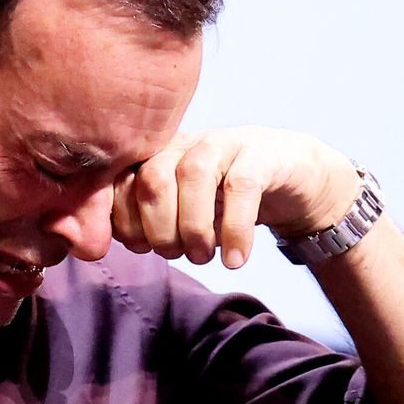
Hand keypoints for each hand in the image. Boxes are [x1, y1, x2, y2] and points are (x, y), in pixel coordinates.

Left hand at [111, 127, 361, 267]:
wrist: (292, 176)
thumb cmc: (224, 200)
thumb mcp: (180, 211)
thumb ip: (144, 221)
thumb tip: (112, 243)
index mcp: (153, 156)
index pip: (119, 185)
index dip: (124, 223)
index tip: (141, 248)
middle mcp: (183, 144)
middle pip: (151, 179)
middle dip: (157, 229)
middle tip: (175, 255)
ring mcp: (223, 143)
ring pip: (193, 176)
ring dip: (193, 229)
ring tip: (203, 258)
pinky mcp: (261, 155)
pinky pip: (242, 188)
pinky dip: (234, 230)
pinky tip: (236, 260)